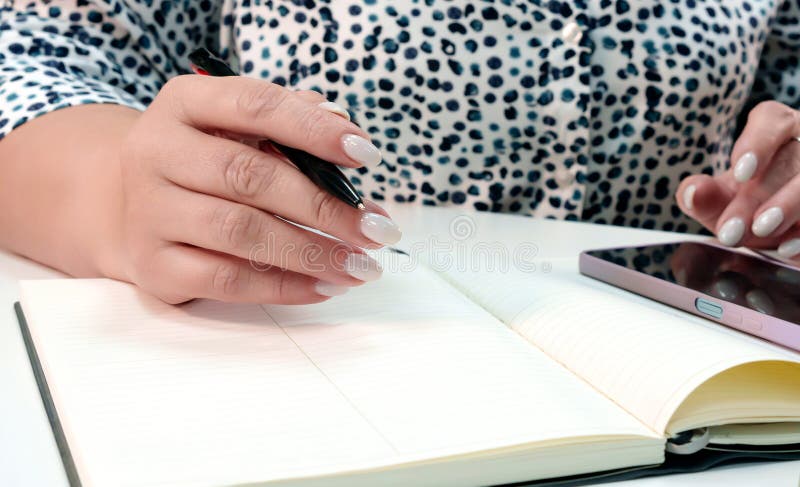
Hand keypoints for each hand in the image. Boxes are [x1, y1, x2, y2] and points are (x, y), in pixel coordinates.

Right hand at [116, 75, 399, 303]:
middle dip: (324, 207)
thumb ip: (294, 123)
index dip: (315, 130)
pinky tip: (324, 287)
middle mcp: (156, 152)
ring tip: (360, 267)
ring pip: (240, 233)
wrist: (134, 205)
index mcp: (185, 102)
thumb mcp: (241, 127)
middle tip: (377, 231)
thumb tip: (348, 137)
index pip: (256, 106)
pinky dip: (283, 287)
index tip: (367, 155)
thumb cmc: (209, 161)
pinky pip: (226, 281)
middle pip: (249, 177)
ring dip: (311, 252)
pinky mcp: (154, 266)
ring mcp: (149, 212)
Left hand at [676, 101, 799, 257]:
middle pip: (792, 160)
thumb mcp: (722, 200)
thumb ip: (704, 196)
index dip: (757, 144)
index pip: (771, 120)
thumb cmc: (748, 202)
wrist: (780, 227)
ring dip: (790, 206)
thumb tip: (692, 192)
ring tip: (761, 231)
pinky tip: (787, 248)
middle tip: (731, 229)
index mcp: (778, 127)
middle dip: (759, 197)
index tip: (740, 174)